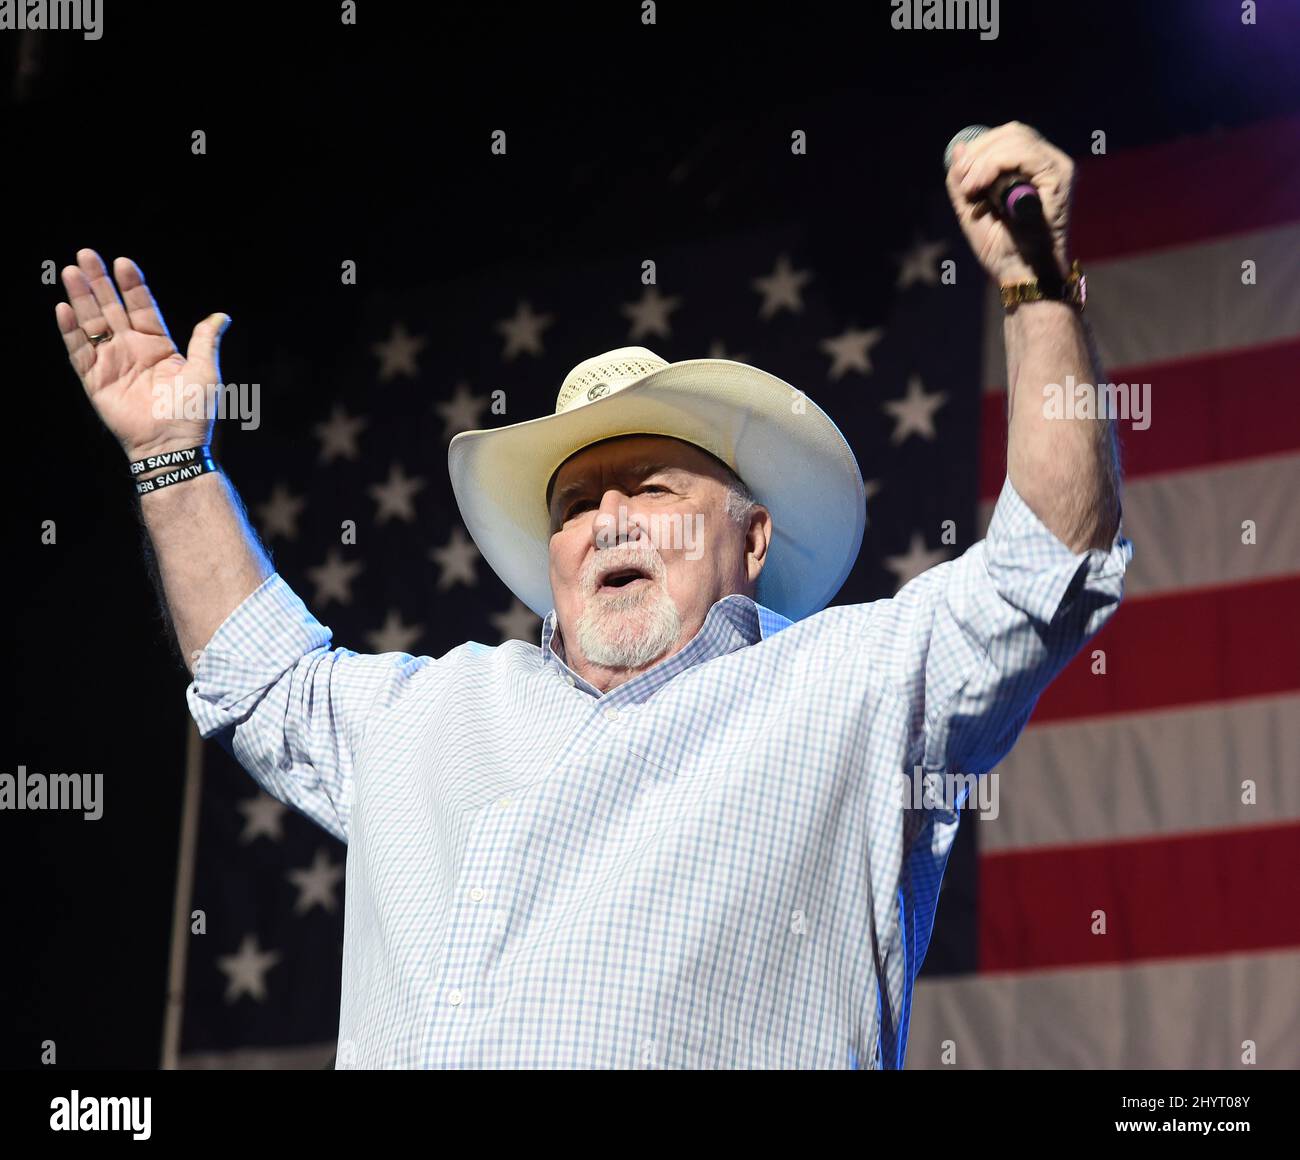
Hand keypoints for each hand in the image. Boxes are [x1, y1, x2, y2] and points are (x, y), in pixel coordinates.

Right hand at [55, 248, 230, 462]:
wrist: (174, 446)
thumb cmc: (194, 413)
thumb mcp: (205, 370)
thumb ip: (205, 340)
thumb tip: (221, 316)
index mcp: (159, 346)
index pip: (141, 307)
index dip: (132, 285)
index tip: (123, 262)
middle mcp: (133, 351)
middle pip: (112, 309)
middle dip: (99, 282)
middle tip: (87, 254)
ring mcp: (113, 365)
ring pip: (92, 325)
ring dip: (81, 298)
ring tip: (71, 272)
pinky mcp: (96, 382)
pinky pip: (79, 353)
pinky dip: (70, 332)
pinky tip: (63, 309)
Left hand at [945, 121, 1074, 285]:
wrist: (1020, 274)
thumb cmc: (1000, 249)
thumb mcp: (970, 210)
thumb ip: (962, 181)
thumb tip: (957, 147)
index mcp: (1032, 168)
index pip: (1007, 137)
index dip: (979, 147)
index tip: (960, 175)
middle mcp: (1049, 163)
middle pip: (1012, 131)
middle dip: (979, 151)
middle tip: (963, 183)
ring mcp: (1058, 168)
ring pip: (1016, 139)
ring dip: (983, 161)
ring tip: (970, 190)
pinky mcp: (1059, 177)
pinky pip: (1024, 154)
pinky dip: (995, 165)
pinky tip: (980, 188)